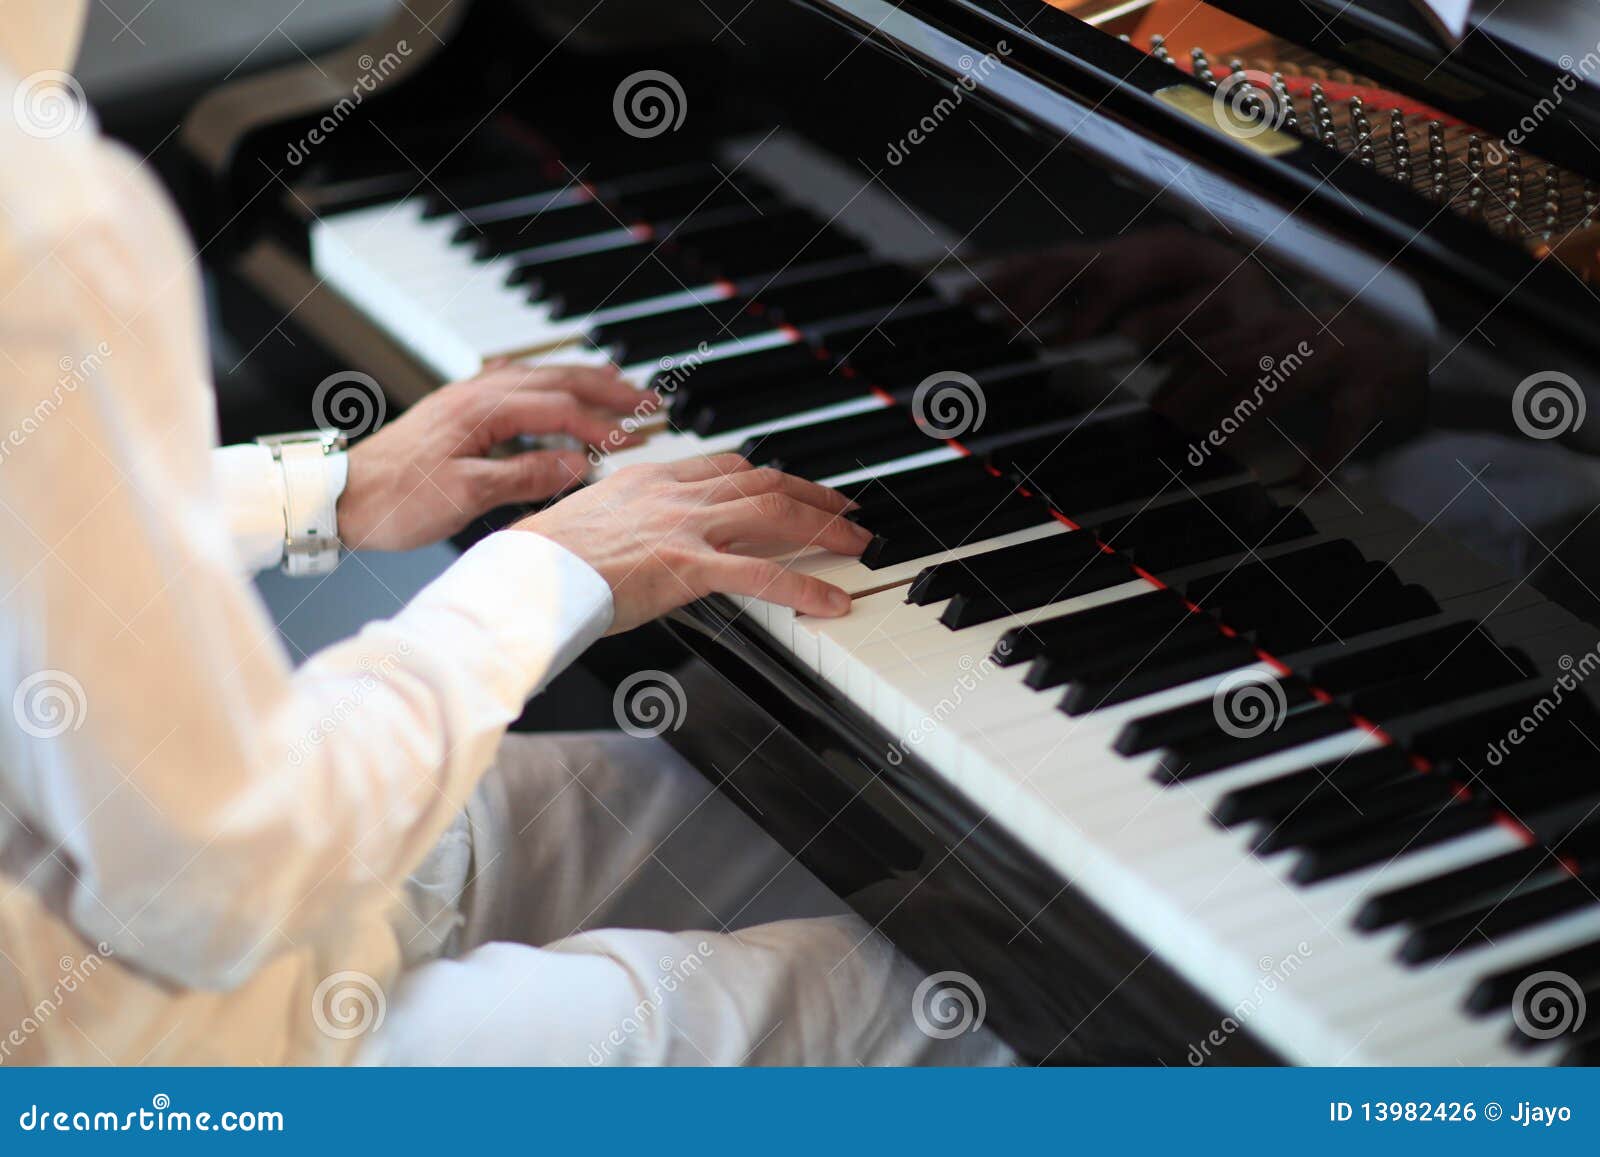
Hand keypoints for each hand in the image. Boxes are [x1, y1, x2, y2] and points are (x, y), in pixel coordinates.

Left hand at [336, 361, 652, 550]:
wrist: (340, 498)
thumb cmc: (394, 499)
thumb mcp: (466, 495)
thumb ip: (525, 477)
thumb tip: (575, 465)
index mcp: (481, 410)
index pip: (557, 410)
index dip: (599, 425)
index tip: (630, 441)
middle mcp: (475, 395)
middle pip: (554, 381)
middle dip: (603, 389)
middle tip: (643, 398)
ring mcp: (464, 400)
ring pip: (536, 380)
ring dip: (578, 382)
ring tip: (614, 381)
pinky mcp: (456, 414)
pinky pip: (512, 388)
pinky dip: (544, 387)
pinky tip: (550, 387)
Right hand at [511, 454, 872, 633]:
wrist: (523, 577)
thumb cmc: (542, 562)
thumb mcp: (590, 524)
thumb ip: (627, 523)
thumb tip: (639, 541)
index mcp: (650, 480)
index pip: (728, 467)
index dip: (772, 477)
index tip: (796, 487)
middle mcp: (673, 493)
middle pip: (763, 481)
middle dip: (813, 495)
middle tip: (847, 510)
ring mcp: (682, 526)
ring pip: (773, 514)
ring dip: (824, 529)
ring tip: (858, 546)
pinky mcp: (685, 566)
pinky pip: (760, 574)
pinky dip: (805, 587)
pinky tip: (832, 602)